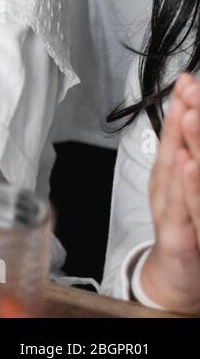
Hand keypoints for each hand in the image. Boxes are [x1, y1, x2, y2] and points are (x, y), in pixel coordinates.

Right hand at [138, 72, 199, 313]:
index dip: (179, 105)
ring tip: (188, 116)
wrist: (175, 278)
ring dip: (184, 144)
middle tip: (189, 90)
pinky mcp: (179, 236)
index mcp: (170, 173)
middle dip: (183, 117)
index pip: (174, 133)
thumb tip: (188, 114)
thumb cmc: (184, 230)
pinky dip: (185, 187)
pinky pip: (184, 208)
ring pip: (180, 174)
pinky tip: (186, 165)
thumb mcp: (183, 188)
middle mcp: (168, 188)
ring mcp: (172, 210)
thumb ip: (184, 151)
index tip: (186, 80)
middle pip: (176, 147)